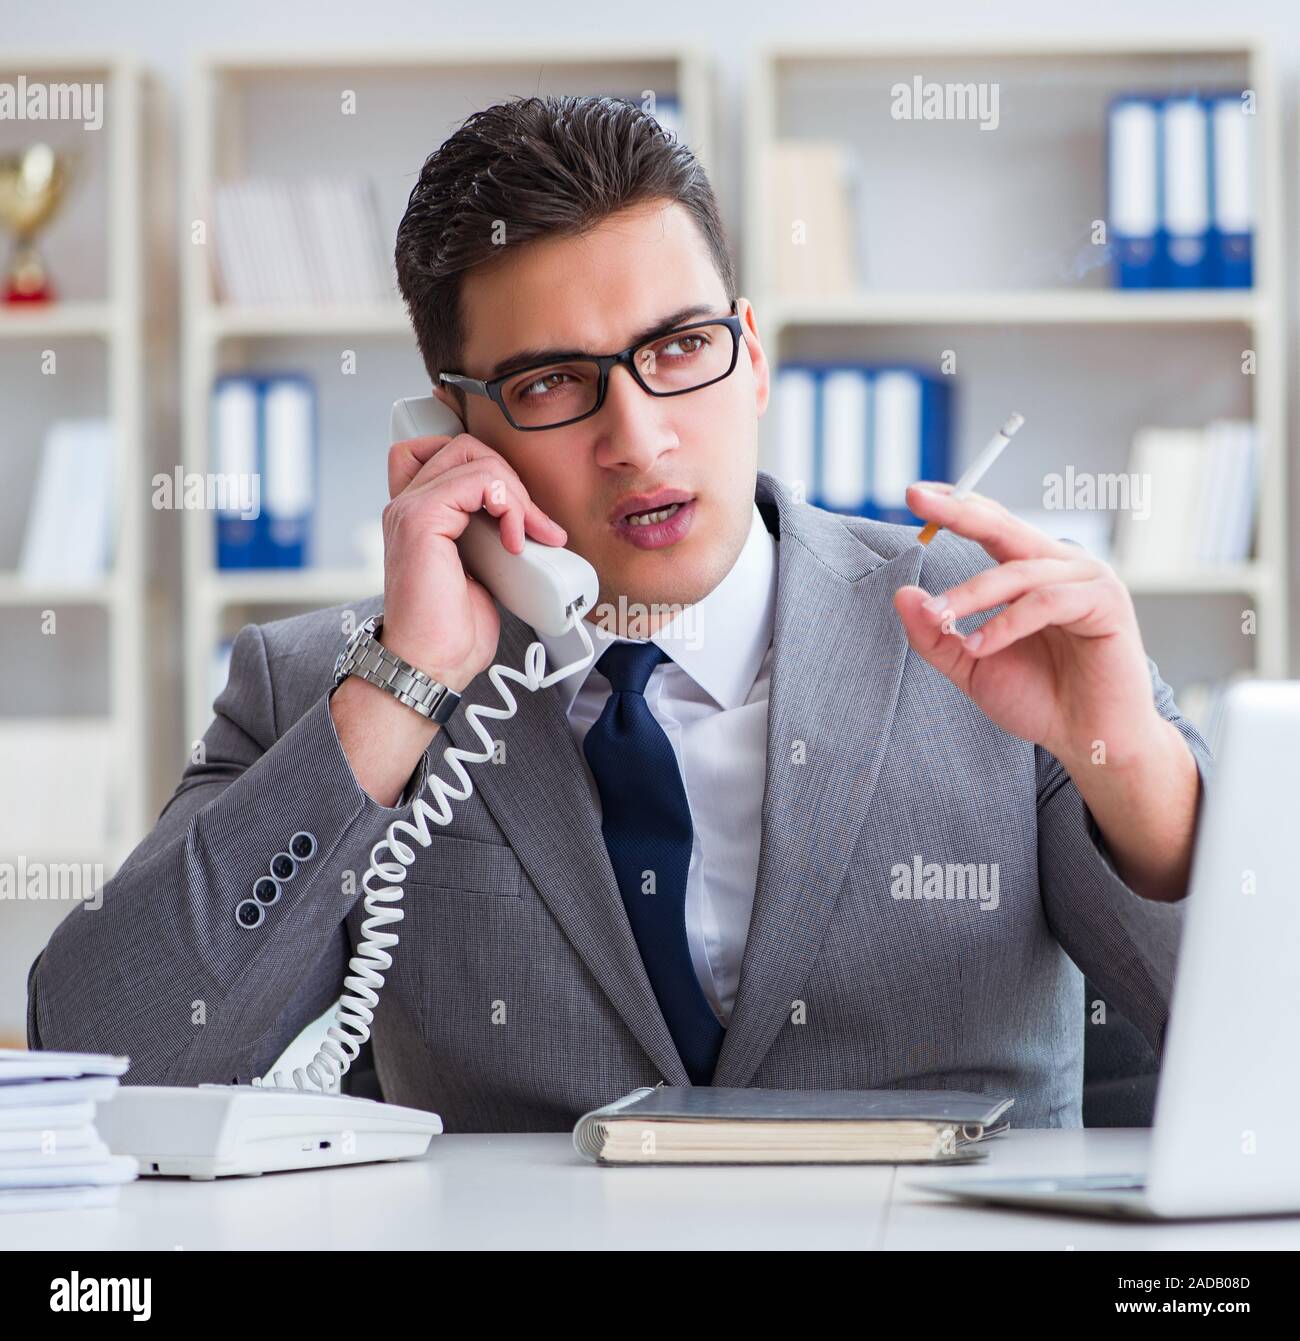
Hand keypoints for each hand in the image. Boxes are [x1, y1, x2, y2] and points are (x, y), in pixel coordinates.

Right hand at [379, 430, 568, 691]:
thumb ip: (491, 533)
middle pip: (465, 447)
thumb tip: (532, 521)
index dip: (490, 472)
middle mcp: (407, 504)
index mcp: (418, 514)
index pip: (448, 453)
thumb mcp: (482, 568)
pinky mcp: (421, 519)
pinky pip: (479, 481)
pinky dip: (509, 505)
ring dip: (517, 496)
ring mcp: (409, 508)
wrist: (433, 664)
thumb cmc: (453, 630)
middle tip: (535, 527)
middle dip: (511, 480)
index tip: (518, 515)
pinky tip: (514, 540)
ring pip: (476, 459)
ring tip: (527, 536)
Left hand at [892, 482, 1167, 772]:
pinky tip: (979, 646)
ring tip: (940, 617)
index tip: (915, 492)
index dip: (956, 506)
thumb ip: (935, 633)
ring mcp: (1089, 580)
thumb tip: (902, 594)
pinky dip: (1006, 624)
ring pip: (1018, 572)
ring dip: (971, 595)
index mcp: (1031, 570)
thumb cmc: (1037, 698)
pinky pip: (1046, 602)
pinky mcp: (1107, 604)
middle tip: (916, 499)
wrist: (1086, 739)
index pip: (991, 525)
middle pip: (1004, 527)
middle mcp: (1061, 565)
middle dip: (957, 512)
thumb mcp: (970, 665)